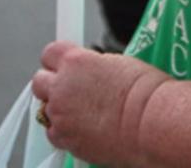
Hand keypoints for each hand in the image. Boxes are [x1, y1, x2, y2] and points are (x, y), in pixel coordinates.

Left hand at [31, 40, 170, 164]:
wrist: (151, 123)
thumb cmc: (145, 93)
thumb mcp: (118, 63)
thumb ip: (94, 66)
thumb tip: (91, 72)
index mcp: (76, 61)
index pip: (50, 53)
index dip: (58, 61)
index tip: (64, 67)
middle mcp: (62, 86)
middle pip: (39, 81)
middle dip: (52, 86)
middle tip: (70, 92)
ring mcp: (60, 113)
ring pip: (45, 109)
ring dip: (59, 110)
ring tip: (82, 115)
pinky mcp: (64, 138)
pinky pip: (53, 134)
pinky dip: (64, 133)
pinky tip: (83, 131)